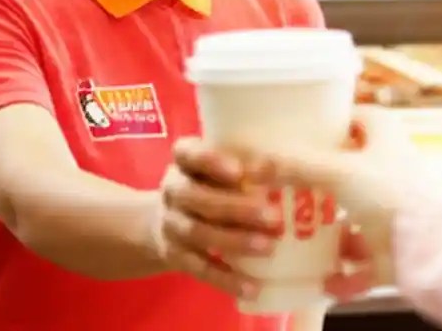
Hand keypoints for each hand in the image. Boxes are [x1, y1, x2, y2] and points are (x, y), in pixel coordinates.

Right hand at [155, 138, 281, 299]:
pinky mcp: (175, 256)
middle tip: (272, 216)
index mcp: (183, 161)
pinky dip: (226, 280)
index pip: (187, 153)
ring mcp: (171, 225)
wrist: (161, 221)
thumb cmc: (207, 185)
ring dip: (235, 241)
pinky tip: (252, 287)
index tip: (239, 171)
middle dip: (235, 208)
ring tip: (268, 247)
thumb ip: (246, 167)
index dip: (210, 161)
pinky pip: (200, 269)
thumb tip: (280, 168)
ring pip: (198, 233)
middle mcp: (172, 191)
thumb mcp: (218, 169)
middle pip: (196, 197)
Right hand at [242, 107, 416, 269]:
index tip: (306, 130)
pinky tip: (321, 279)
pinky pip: (362, 265)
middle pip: (352, 172)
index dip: (336, 121)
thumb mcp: (336, 170)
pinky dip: (343, 275)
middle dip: (321, 182)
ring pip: (355, 220)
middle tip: (286, 185)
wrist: (431, 248)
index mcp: (386, 139)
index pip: (361, 118)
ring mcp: (394, 215)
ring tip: (294, 234)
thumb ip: (295, 165)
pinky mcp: (393, 252)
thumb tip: (253, 163)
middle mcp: (393, 174)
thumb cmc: (393, 194)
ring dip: (331, 231)